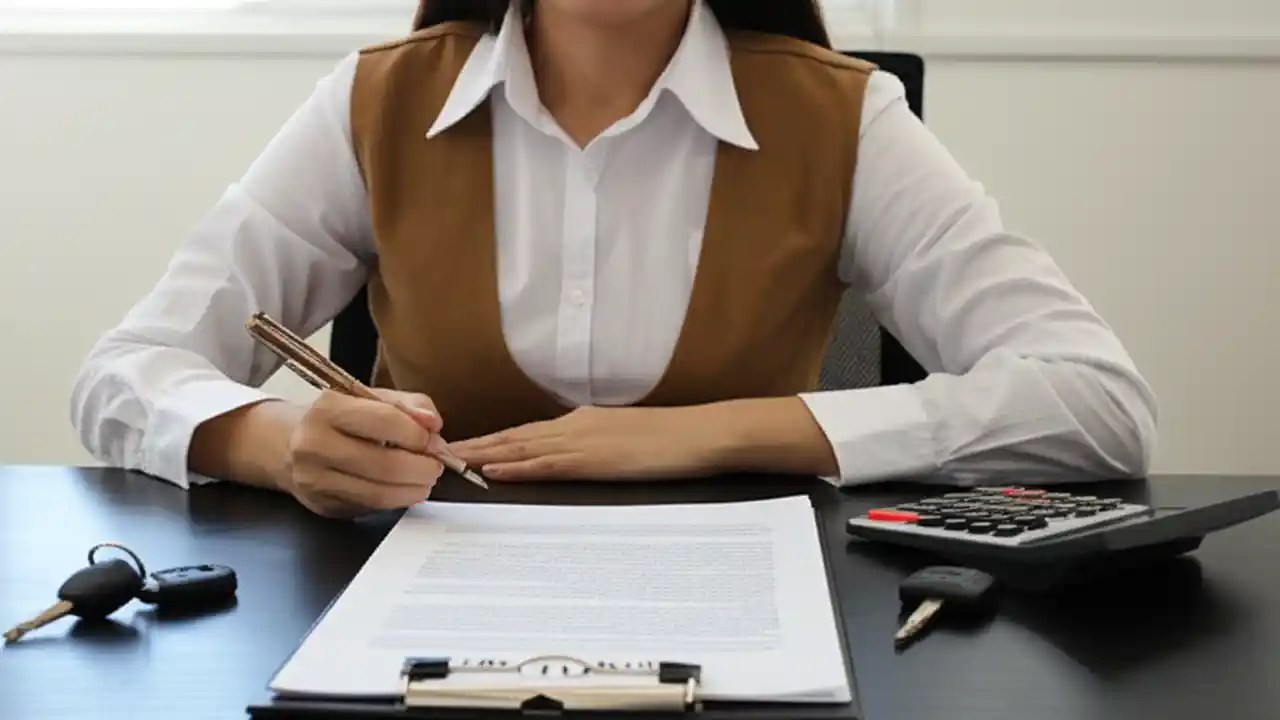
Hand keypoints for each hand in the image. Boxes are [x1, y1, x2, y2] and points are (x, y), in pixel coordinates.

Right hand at [283, 389, 446, 517]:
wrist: (285, 445)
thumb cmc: (336, 419)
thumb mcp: (369, 398)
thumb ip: (408, 405)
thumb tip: (432, 423)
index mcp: (327, 410)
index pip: (385, 422)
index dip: (418, 434)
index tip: (431, 438)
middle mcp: (314, 445)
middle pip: (385, 465)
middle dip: (423, 468)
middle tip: (436, 464)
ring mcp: (315, 480)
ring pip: (379, 494)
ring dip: (414, 489)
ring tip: (425, 478)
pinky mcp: (323, 506)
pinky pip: (371, 507)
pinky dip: (396, 499)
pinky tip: (404, 489)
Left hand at [450, 406, 732, 481]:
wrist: (700, 433)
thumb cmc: (672, 440)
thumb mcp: (627, 440)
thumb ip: (599, 445)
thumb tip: (580, 457)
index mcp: (583, 420)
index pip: (527, 430)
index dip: (494, 438)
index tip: (465, 445)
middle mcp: (575, 425)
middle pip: (514, 434)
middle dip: (476, 443)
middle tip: (440, 451)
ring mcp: (583, 440)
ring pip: (522, 446)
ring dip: (485, 453)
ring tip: (453, 460)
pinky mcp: (593, 459)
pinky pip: (546, 463)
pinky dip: (516, 466)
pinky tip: (494, 471)